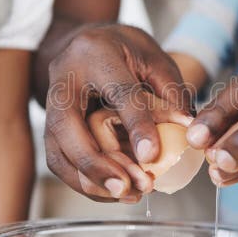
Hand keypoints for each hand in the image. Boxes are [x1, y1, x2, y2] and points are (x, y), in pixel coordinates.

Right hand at [44, 24, 193, 201]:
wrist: (88, 42)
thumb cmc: (126, 50)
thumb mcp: (156, 59)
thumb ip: (171, 92)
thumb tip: (188, 132)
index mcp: (97, 53)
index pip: (118, 93)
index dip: (136, 125)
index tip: (151, 157)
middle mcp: (65, 78)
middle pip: (68, 128)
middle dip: (96, 164)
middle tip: (127, 187)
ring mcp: (50, 103)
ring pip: (58, 151)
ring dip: (89, 181)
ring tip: (125, 195)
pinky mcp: (49, 126)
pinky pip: (59, 161)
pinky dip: (84, 182)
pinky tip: (112, 192)